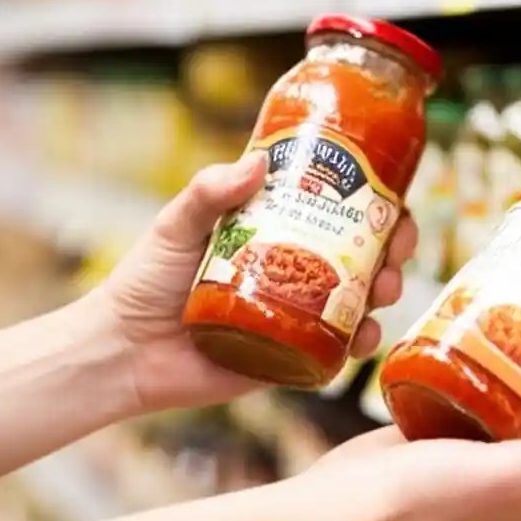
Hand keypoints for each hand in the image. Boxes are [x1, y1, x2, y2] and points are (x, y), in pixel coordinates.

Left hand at [93, 151, 417, 412]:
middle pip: (364, 254)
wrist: (123, 351)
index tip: (393, 203)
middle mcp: (295, 269)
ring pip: (361, 300)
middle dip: (394, 251)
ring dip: (386, 292)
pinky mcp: (292, 355)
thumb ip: (209, 192)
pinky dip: (361, 342)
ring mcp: (297, 313)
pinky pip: (338, 349)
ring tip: (382, 292)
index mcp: (275, 231)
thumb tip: (258, 165)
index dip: (376, 206)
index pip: (338, 211)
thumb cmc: (144, 281)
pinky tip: (365, 336)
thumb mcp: (176, 225)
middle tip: (397, 252)